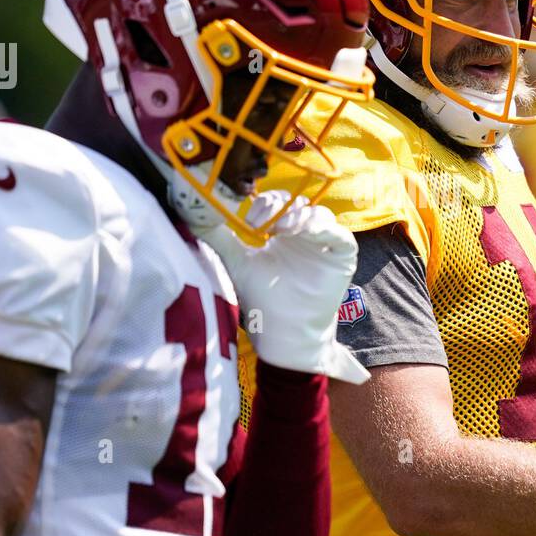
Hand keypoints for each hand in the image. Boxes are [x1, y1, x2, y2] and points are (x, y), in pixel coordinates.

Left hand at [192, 192, 368, 383]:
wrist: (284, 332)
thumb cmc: (262, 300)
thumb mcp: (237, 263)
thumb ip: (219, 238)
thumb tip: (193, 214)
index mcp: (282, 233)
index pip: (277, 203)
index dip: (264, 204)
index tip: (249, 221)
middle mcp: (305, 234)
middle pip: (298, 202)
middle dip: (280, 207)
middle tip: (263, 223)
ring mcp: (325, 244)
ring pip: (319, 213)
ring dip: (300, 216)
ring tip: (282, 230)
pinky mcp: (342, 255)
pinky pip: (339, 233)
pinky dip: (321, 227)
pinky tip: (303, 232)